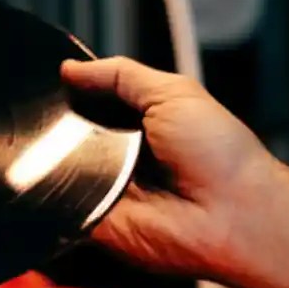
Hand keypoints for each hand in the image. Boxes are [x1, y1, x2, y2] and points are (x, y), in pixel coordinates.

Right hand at [60, 57, 284, 280]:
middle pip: (65, 131)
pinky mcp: (92, 220)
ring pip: (55, 164)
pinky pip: (60, 201)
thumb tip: (69, 67)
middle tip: (63, 115)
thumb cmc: (221, 155)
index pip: (87, 100)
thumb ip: (120, 75)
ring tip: (76, 147)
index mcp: (136, 122)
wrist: (235, 216)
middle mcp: (116, 155)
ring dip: (57, 154)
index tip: (53, 78)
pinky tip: (69, 176)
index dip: (71, 89)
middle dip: (59, 121)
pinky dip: (58, 189)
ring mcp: (102, 188)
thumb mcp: (173, 92)